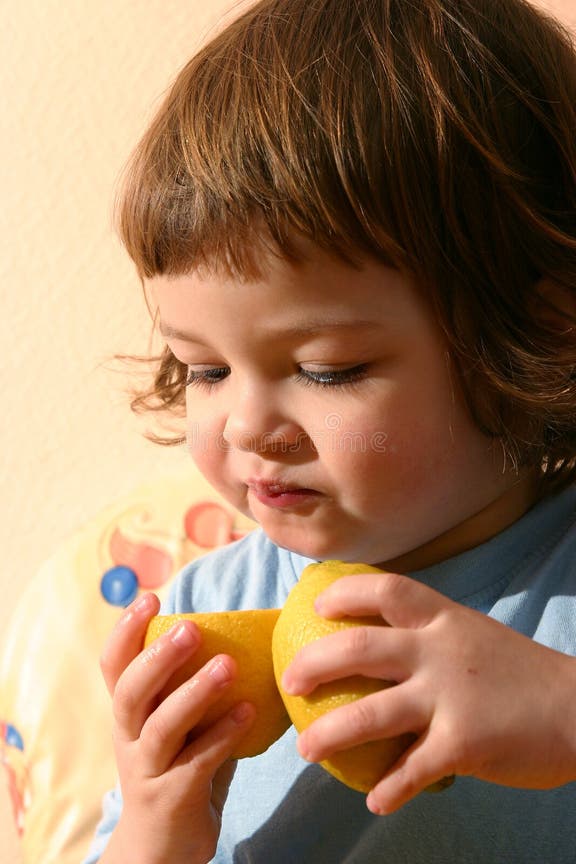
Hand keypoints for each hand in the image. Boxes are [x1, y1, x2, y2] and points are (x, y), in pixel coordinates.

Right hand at [99, 593, 254, 863]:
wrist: (161, 851)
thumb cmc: (178, 772)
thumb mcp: (179, 727)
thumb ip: (195, 689)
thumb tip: (248, 639)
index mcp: (128, 714)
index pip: (114, 666)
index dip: (126, 631)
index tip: (150, 598)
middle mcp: (128, 738)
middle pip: (131, 691)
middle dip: (159, 656)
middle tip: (190, 627)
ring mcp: (146, 771)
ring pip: (160, 727)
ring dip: (194, 692)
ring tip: (228, 666)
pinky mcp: (170, 799)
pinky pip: (196, 763)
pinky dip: (221, 735)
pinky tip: (247, 712)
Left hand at [281, 571, 575, 814]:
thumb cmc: (521, 673)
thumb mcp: (474, 636)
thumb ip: (432, 637)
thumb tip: (384, 645)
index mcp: (444, 620)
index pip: (386, 590)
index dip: (345, 595)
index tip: (317, 605)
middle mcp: (440, 651)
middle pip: (360, 648)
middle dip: (315, 663)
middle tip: (292, 680)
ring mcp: (450, 696)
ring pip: (370, 713)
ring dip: (330, 734)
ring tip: (305, 749)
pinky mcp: (463, 743)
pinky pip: (412, 770)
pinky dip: (389, 788)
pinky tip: (374, 801)